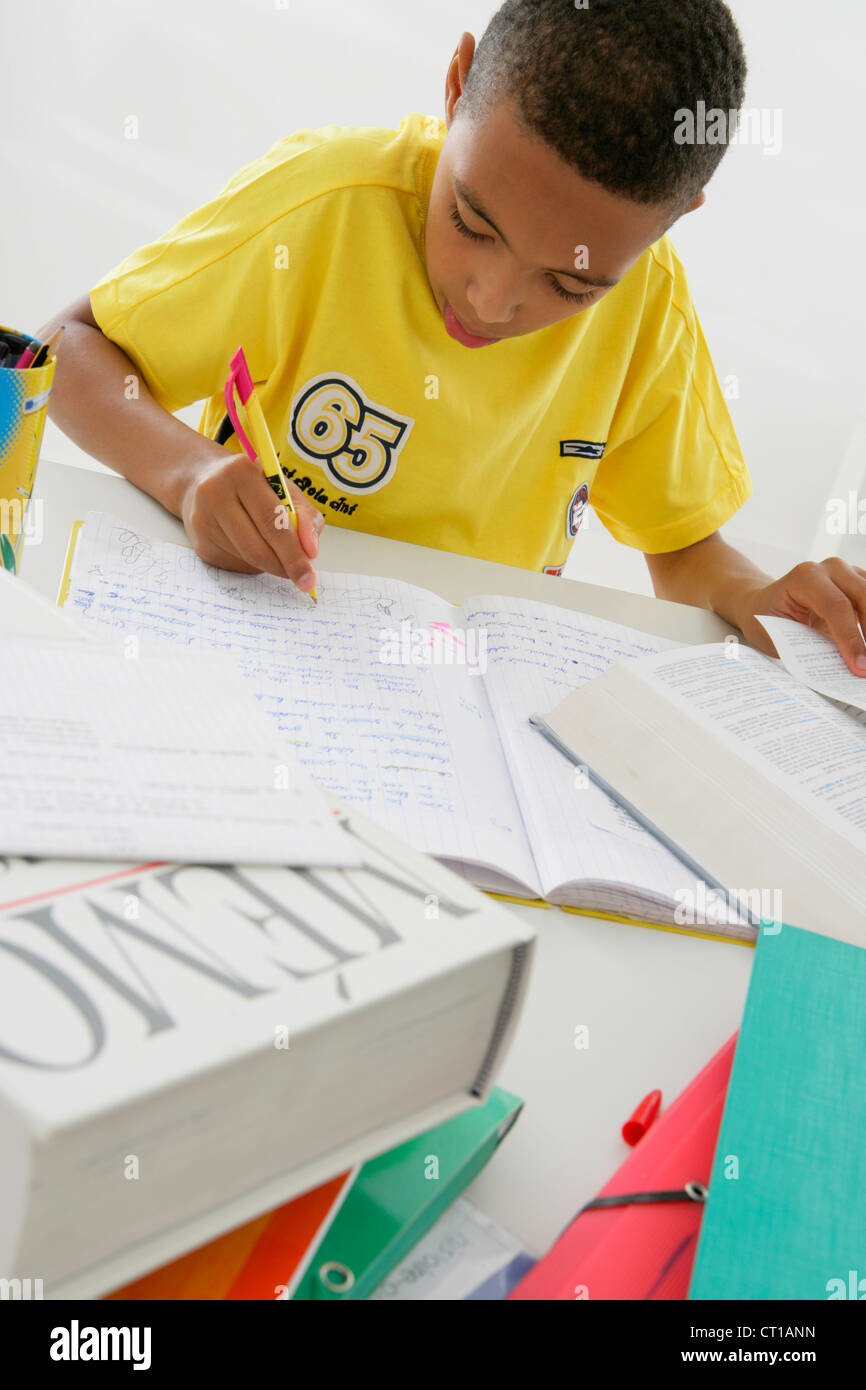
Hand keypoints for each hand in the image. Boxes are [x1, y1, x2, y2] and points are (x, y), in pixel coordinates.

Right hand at [178, 444, 323, 593]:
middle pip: (256, 548)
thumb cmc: (254, 486)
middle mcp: (215, 493)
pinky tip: (254, 547)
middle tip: (303, 579)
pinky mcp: (200, 543)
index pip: (272, 521)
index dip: (293, 553)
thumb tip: (311, 551)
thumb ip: (306, 516)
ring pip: (247, 560)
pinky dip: (255, 565)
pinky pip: (236, 565)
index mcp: (242, 472)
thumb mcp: (286, 489)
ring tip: (279, 551)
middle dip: (285, 567)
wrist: (203, 481)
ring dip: (271, 565)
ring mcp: (203, 520)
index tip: (310, 576)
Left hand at [736, 557, 865, 674]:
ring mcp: (848, 572)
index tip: (860, 667)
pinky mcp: (860, 581)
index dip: (851, 638)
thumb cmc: (769, 620)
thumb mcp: (778, 636)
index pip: (836, 606)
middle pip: (863, 598)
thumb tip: (841, 670)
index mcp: (805, 578)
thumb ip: (808, 649)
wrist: (766, 603)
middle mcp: (830, 568)